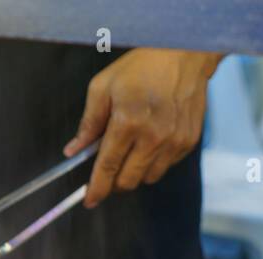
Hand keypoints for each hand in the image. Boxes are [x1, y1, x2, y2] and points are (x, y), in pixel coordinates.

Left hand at [65, 49, 221, 207]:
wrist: (184, 54)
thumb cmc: (141, 67)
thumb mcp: (103, 87)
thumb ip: (88, 123)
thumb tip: (74, 150)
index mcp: (128, 122)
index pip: (107, 167)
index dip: (97, 188)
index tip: (90, 200)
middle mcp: (153, 136)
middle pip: (128, 181)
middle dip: (114, 182)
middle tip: (108, 171)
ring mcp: (174, 141)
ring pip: (148, 178)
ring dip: (135, 172)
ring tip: (132, 150)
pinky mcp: (188, 142)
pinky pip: (166, 166)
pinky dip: (155, 162)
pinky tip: (151, 141)